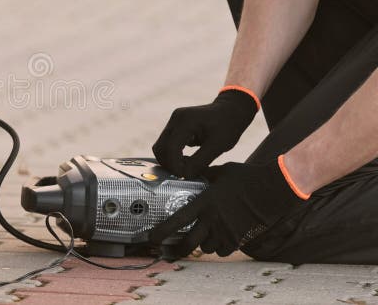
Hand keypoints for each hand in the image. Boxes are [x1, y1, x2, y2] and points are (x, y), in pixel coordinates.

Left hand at [148, 160, 305, 257]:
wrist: (273, 190)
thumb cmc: (246, 177)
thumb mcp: (220, 172)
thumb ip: (204, 175)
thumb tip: (192, 172)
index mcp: (204, 203)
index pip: (178, 221)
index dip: (162, 231)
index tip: (152, 238)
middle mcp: (212, 220)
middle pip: (189, 244)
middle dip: (177, 251)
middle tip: (171, 252)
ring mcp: (226, 232)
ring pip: (205, 248)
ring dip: (201, 245)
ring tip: (200, 238)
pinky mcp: (239, 239)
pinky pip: (222, 251)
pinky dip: (217, 248)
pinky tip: (218, 240)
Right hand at [152, 89, 258, 177]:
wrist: (231, 110)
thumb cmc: (228, 126)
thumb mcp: (218, 146)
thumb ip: (200, 161)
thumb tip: (184, 175)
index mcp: (186, 121)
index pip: (171, 148)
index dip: (175, 165)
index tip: (184, 176)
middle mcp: (175, 118)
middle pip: (160, 147)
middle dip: (169, 164)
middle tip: (183, 175)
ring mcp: (173, 121)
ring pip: (160, 146)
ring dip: (168, 160)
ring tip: (184, 169)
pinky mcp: (174, 125)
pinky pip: (166, 143)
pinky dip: (171, 155)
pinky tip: (184, 161)